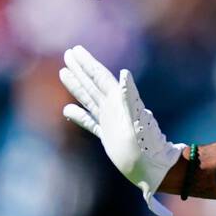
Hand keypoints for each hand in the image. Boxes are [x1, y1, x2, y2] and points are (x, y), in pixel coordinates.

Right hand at [60, 45, 182, 215]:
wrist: (152, 166)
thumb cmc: (147, 144)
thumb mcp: (138, 118)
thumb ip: (129, 96)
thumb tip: (124, 73)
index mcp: (119, 101)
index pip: (100, 76)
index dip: (88, 63)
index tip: (75, 50)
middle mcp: (113, 107)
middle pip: (93, 83)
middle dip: (80, 68)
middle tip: (68, 54)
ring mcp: (109, 120)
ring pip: (89, 99)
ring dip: (77, 86)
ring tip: (63, 73)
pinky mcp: (107, 135)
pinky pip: (89, 121)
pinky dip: (78, 115)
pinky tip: (67, 110)